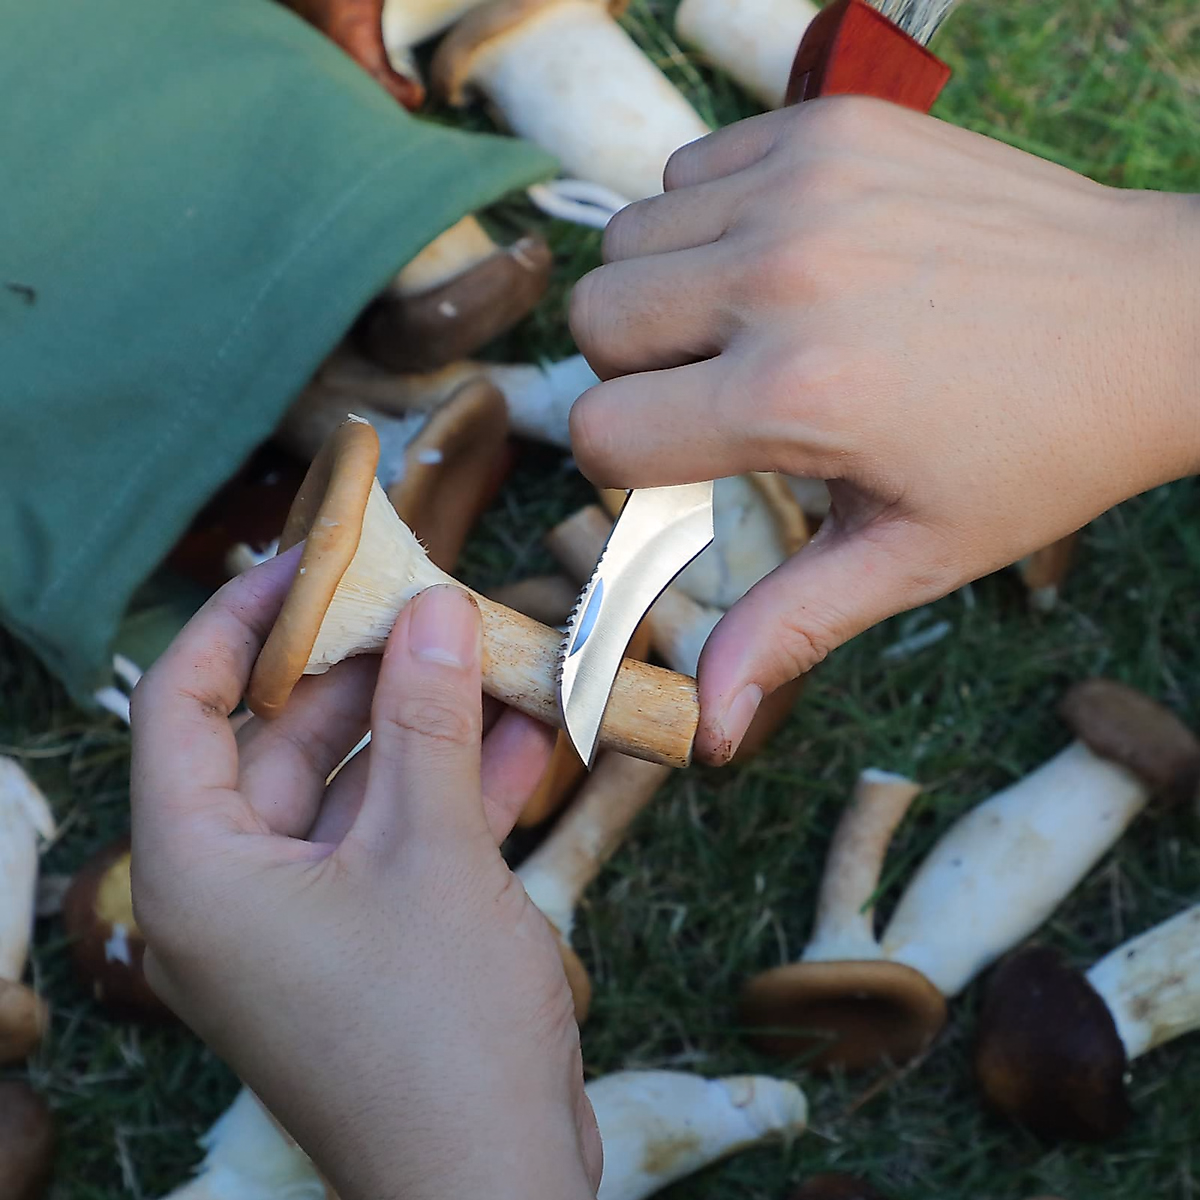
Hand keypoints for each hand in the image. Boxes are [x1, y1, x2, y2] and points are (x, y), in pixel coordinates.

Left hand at [129, 551, 599, 1199]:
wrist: (494, 1187)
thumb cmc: (437, 1031)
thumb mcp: (432, 852)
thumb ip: (428, 719)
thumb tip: (431, 605)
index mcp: (202, 872)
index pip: (184, 707)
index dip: (240, 619)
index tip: (310, 559)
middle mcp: (237, 892)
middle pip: (286, 740)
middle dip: (367, 667)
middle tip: (431, 595)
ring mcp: (306, 919)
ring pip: (359, 786)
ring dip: (431, 725)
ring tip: (497, 651)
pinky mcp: (368, 940)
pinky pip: (400, 837)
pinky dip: (455, 788)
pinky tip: (528, 733)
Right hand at [568, 99, 1199, 763]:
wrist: (1155, 320)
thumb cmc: (1036, 454)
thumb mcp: (909, 557)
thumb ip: (787, 630)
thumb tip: (710, 730)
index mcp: (797, 396)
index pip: (601, 433)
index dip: (631, 469)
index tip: (691, 467)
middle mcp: (787, 276)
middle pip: (594, 325)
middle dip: (631, 375)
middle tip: (715, 392)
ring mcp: (806, 184)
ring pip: (628, 239)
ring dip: (661, 293)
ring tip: (745, 324)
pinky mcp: (831, 123)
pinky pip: (690, 167)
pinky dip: (705, 216)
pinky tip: (779, 256)